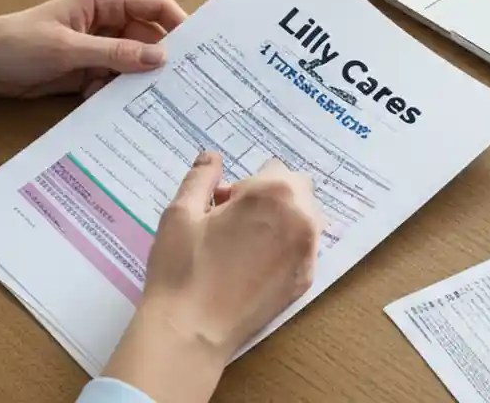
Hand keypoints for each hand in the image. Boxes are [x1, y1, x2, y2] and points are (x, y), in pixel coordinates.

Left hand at [0, 0, 186, 97]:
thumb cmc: (18, 43)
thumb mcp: (68, 49)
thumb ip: (115, 54)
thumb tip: (161, 58)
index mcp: (106, 1)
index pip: (156, 7)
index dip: (181, 25)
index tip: (202, 50)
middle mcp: (109, 22)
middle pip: (151, 40)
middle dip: (163, 62)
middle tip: (186, 86)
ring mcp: (100, 47)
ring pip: (135, 64)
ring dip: (138, 82)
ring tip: (153, 102)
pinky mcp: (90, 70)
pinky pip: (116, 81)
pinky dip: (116, 93)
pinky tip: (112, 106)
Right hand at [103, 153, 323, 401]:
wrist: (191, 331)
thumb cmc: (183, 268)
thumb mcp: (181, 212)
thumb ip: (201, 177)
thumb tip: (212, 157)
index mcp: (275, 194)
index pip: (272, 169)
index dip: (244, 185)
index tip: (221, 206)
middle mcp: (302, 218)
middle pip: (295, 190)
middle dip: (269, 197)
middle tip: (232, 222)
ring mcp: (308, 252)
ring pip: (303, 219)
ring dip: (281, 220)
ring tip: (243, 243)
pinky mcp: (305, 281)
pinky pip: (302, 249)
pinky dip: (285, 248)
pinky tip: (254, 266)